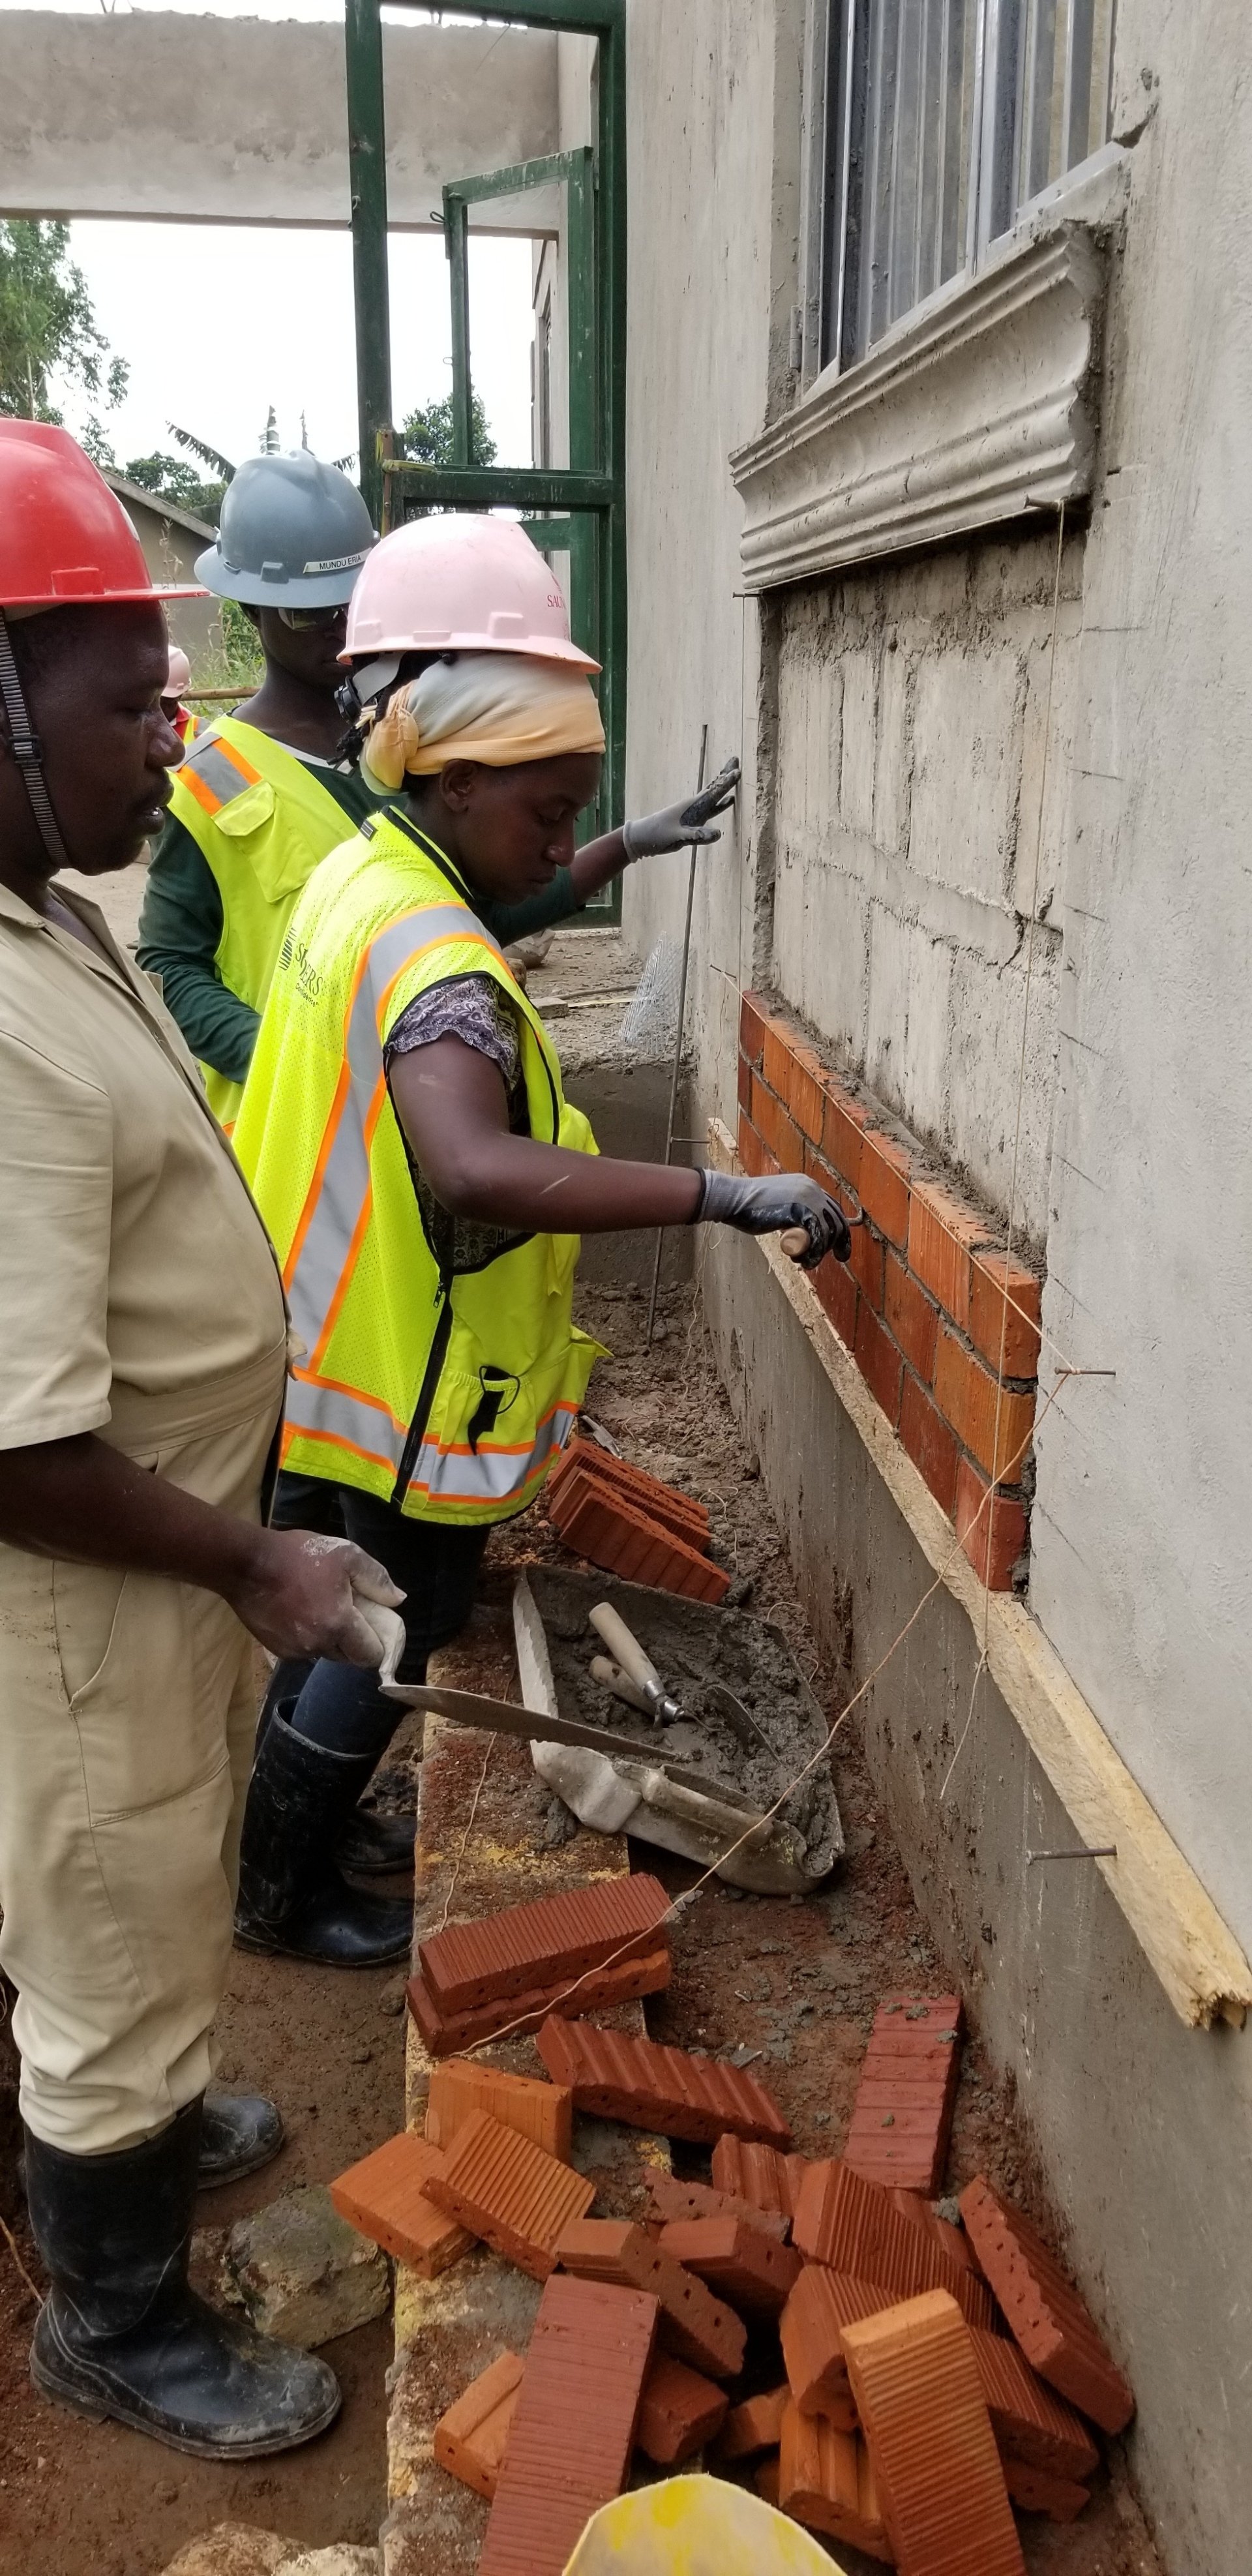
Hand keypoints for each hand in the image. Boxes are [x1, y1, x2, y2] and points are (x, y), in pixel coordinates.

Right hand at [224, 1530, 405, 1664]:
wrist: (245, 1563)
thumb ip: (376, 1578)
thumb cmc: (299, 1555)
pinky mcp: (275, 1649)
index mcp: (338, 1625)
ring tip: (321, 1606)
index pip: (370, 1655)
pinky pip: (303, 1650)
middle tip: (349, 1610)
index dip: (378, 1643)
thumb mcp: (346, 1555)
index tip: (375, 1625)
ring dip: (330, 1638)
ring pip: (325, 1653)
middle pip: (349, 1657)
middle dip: (355, 1639)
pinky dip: (308, 1636)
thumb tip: (397, 1600)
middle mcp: (317, 1646)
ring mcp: (293, 1651)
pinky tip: (300, 1611)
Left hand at [621, 756, 740, 859]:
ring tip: (734, 776)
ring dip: (724, 786)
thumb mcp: (677, 836)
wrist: (641, 838)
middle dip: (725, 775)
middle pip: (713, 787)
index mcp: (691, 806)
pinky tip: (729, 801)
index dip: (726, 783)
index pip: (713, 792)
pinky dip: (721, 803)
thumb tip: (719, 834)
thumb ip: (696, 835)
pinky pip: (711, 808)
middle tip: (735, 760)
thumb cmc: (656, 836)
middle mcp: (694, 805)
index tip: (737, 771)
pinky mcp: (693, 819)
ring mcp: (694, 811)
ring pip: (713, 795)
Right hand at [694, 1167, 851, 1267]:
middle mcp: (812, 1189)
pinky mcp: (801, 1210)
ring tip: (803, 1262)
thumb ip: (792, 1212)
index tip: (840, 1250)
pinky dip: (813, 1253)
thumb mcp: (779, 1205)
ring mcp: (808, 1198)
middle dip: (836, 1243)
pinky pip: (817, 1237)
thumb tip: (801, 1229)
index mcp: (808, 1185)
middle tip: (829, 1259)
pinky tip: (802, 1260)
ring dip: (818, 1252)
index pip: (833, 1209)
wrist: (733, 1198)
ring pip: (828, 1232)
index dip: (839, 1231)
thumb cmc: (749, 1205)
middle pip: (836, 1221)